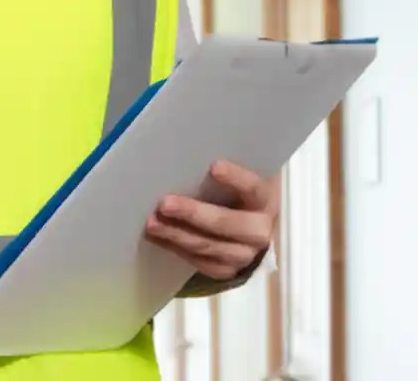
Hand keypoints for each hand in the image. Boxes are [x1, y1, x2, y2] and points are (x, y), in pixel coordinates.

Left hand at [144, 160, 278, 279]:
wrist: (253, 229)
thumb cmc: (238, 193)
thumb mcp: (240, 178)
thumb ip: (224, 169)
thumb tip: (188, 147)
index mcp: (265, 200)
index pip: (253, 188)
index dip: (235, 178)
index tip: (213, 166)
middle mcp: (259, 231)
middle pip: (227, 224)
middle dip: (194, 214)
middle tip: (164, 203)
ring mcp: (244, 255)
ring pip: (209, 246)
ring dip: (177, 234)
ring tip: (151, 222)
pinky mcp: (227, 271)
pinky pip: (199, 262)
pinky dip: (175, 248)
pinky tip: (156, 236)